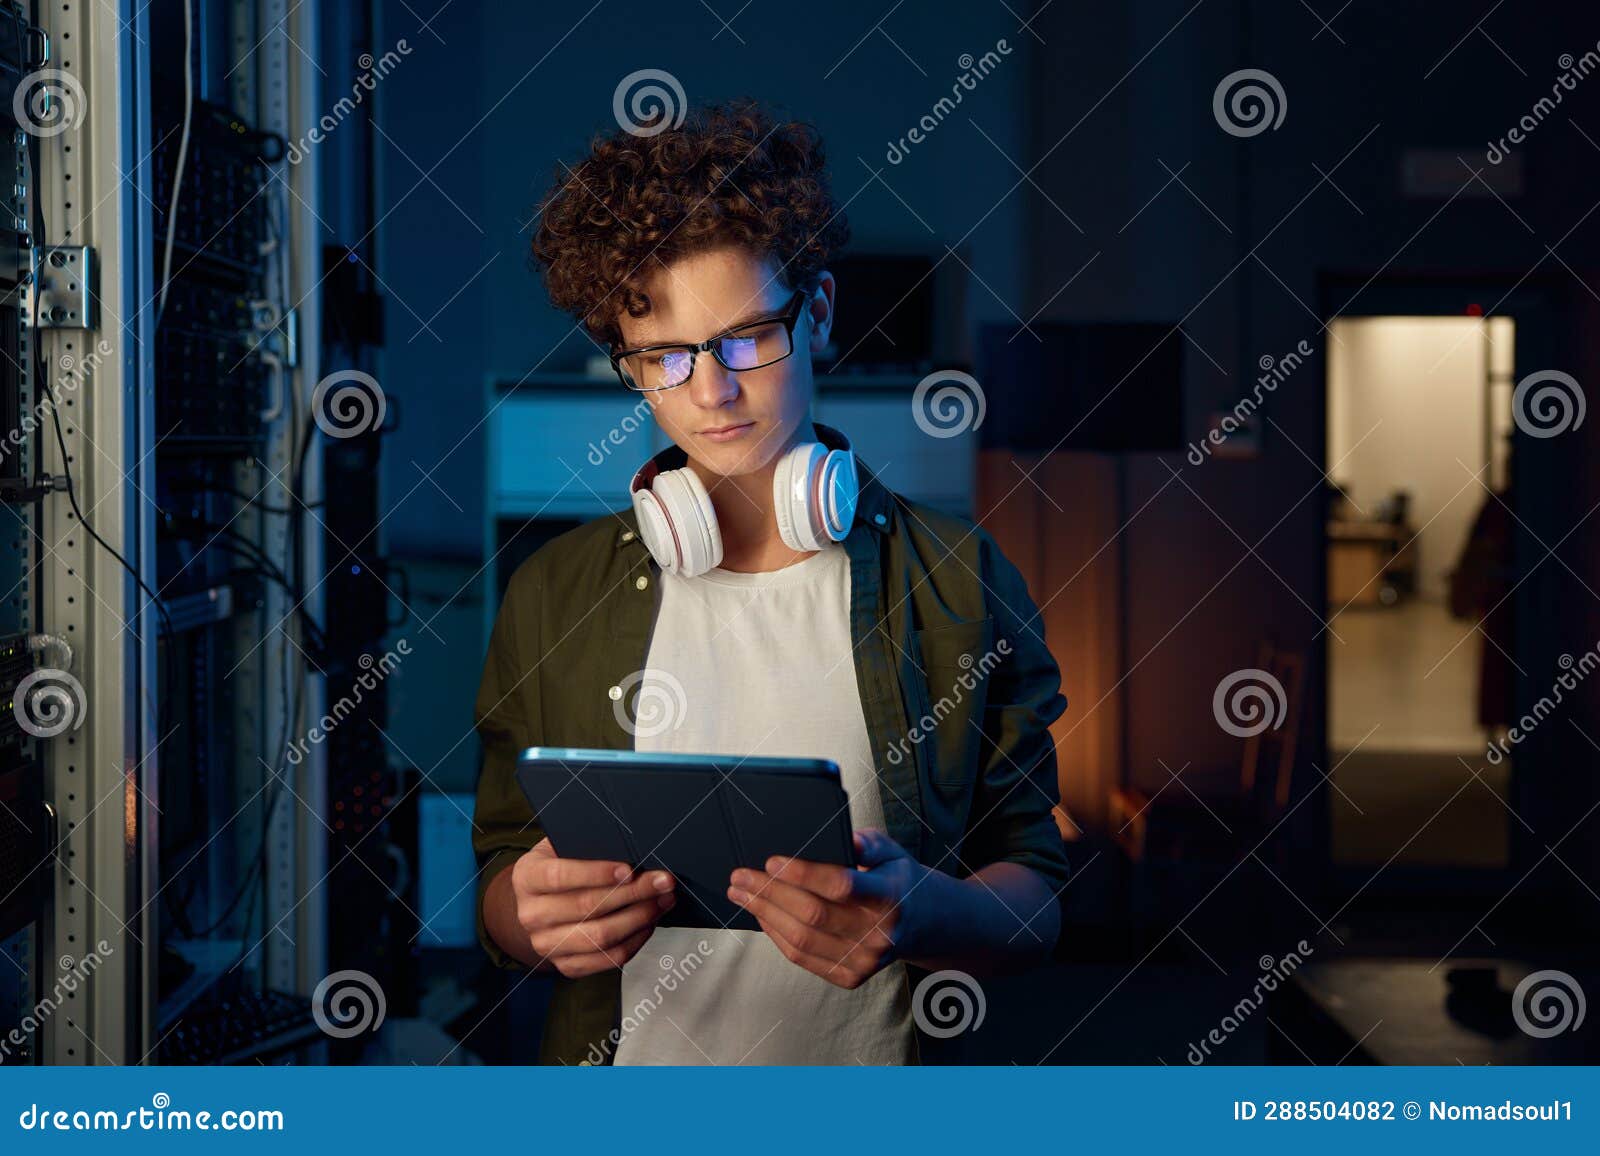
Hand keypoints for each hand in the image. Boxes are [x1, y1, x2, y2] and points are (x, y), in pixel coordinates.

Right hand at [510, 838, 675, 977]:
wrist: (538, 904)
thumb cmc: (558, 867)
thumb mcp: (560, 847)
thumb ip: (585, 846)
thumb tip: (628, 846)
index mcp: (527, 878)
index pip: (560, 876)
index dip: (596, 873)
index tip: (629, 869)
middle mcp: (531, 914)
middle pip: (587, 907)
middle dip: (633, 893)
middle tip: (661, 882)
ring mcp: (546, 944)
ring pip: (600, 937)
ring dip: (638, 919)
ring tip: (661, 901)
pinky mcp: (566, 965)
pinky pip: (607, 959)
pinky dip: (634, 941)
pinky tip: (648, 923)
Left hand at [727, 828, 927, 988]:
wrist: (923, 923)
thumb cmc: (896, 877)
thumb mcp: (890, 850)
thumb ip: (865, 842)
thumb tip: (837, 838)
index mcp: (890, 896)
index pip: (840, 886)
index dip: (802, 874)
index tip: (771, 860)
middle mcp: (878, 933)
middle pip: (812, 914)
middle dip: (769, 892)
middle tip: (740, 875)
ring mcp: (864, 960)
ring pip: (801, 939)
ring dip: (764, 914)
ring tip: (741, 893)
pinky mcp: (851, 976)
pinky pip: (803, 958)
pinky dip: (776, 935)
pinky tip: (762, 915)